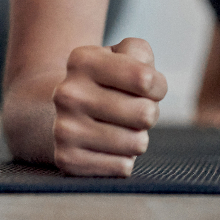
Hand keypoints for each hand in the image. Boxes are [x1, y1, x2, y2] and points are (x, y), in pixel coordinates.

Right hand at [52, 37, 168, 175]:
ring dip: (138, 137)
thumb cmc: (108, 82)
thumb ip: (140, 52)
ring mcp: (64, 128)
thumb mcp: (122, 54)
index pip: (145, 79)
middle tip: (134, 110)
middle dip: (149, 112)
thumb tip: (147, 81)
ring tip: (121, 127)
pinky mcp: (67, 160)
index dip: (157, 86)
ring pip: (137, 143)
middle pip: (145, 113)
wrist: (62, 113)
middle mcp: (68, 93)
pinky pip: (123, 167)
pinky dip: (124, 159)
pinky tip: (108, 147)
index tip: (147, 87)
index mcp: (83, 60)